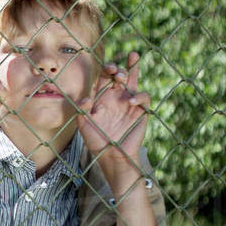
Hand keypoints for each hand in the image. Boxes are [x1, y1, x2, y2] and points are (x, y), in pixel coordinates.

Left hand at [77, 51, 149, 176]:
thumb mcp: (84, 125)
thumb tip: (86, 98)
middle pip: (120, 75)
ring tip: (123, 76)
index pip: (105, 77)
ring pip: (134, 81)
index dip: (107, 69)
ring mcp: (129, 102)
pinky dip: (139, 96)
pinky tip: (131, 101)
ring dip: (132, 71)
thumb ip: (82, 110)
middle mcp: (116, 97)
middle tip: (115, 71)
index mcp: (102, 97)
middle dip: (118, 68)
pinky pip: (144, 97)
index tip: (107, 68)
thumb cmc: (96, 141)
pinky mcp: (141, 111)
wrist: (112, 156)